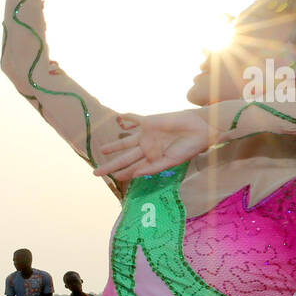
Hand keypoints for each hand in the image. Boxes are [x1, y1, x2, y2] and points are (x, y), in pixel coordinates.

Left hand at [93, 110, 215, 180]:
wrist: (200, 129)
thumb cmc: (188, 147)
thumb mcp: (170, 161)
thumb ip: (153, 168)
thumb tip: (134, 175)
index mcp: (152, 159)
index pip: (133, 168)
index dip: (123, 173)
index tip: (113, 178)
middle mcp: (146, 148)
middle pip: (125, 158)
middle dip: (111, 165)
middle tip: (96, 173)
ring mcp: (146, 135)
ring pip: (125, 142)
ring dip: (114, 146)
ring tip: (102, 151)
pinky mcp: (149, 122)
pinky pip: (135, 119)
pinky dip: (127, 117)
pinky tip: (118, 117)